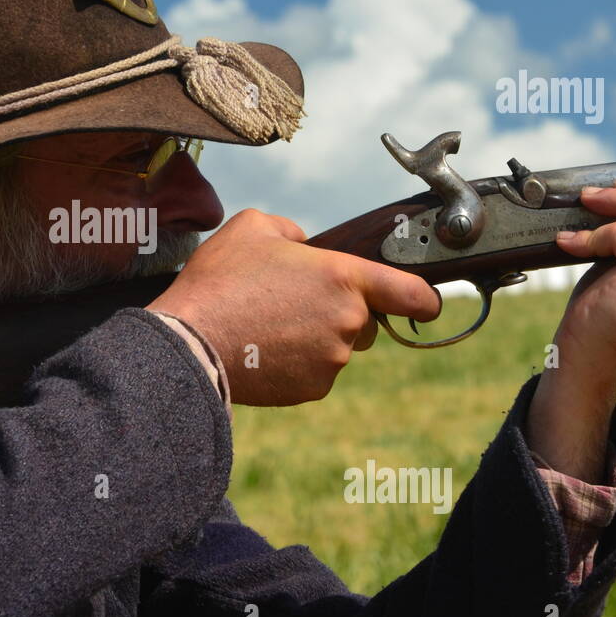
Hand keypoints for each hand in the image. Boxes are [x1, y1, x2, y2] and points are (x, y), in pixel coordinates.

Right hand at [146, 208, 440, 405]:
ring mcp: (332, 360)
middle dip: (337, 311)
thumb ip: (292, 231)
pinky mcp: (312, 389)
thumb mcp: (252, 227)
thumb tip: (302, 245)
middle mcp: (348, 322)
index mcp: (344, 277)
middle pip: (364, 319)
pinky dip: (296, 362)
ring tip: (265, 324)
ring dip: (313, 336)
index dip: (425, 298)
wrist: (190, 342)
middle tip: (289, 302)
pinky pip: (315, 371)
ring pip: (337, 346)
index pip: (413, 293)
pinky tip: (262, 348)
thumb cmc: (220, 280)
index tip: (425, 302)